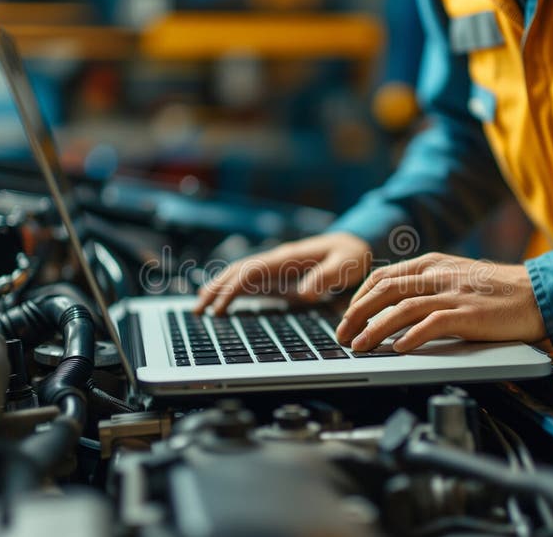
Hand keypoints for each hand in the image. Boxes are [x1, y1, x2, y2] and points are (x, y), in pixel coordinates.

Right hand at [194, 233, 370, 314]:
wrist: (355, 243)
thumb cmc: (350, 254)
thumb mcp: (345, 265)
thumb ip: (326, 277)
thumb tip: (305, 293)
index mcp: (288, 257)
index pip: (252, 272)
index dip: (233, 289)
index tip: (220, 307)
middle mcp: (278, 259)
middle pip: (238, 271)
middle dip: (216, 288)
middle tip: (197, 309)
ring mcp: (277, 265)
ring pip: (240, 273)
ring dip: (219, 287)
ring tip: (200, 306)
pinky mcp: (280, 273)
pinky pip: (251, 280)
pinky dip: (232, 288)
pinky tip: (222, 300)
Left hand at [334, 252, 546, 352]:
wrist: (539, 293)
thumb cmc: (498, 291)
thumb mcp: (456, 277)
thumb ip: (427, 286)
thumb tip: (394, 306)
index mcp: (432, 263)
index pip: (382, 277)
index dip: (358, 298)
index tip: (348, 318)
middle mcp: (438, 274)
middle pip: (384, 291)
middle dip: (356, 314)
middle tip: (343, 336)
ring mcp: (453, 293)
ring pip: (401, 308)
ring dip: (375, 329)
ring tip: (360, 346)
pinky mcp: (468, 314)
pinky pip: (432, 323)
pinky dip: (411, 336)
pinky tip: (397, 348)